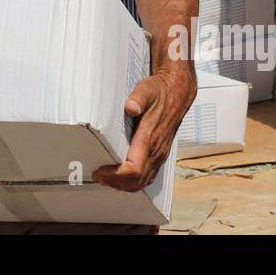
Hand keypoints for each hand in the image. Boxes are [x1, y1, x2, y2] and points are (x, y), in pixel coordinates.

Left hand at [93, 66, 195, 192]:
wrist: (178, 92)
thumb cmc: (160, 92)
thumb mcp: (147, 90)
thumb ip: (138, 98)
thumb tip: (130, 107)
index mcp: (151, 138)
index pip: (134, 169)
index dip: (116, 175)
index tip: (101, 171)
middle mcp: (157, 150)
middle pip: (137, 181)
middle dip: (116, 182)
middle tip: (98, 175)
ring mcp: (160, 154)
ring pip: (143, 181)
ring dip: (124, 185)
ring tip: (106, 178)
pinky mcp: (160, 154)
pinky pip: (148, 176)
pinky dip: (134, 182)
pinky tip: (122, 177)